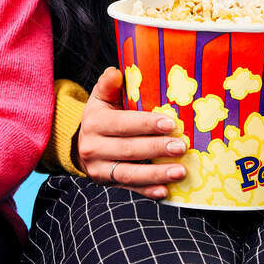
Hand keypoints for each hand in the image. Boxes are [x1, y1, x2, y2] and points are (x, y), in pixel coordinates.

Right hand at [74, 67, 187, 199]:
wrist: (82, 143)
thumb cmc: (102, 116)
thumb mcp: (101, 98)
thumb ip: (108, 85)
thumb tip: (116, 72)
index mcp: (94, 123)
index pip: (122, 124)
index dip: (146, 124)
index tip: (170, 124)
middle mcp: (92, 147)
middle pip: (129, 149)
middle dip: (157, 149)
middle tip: (182, 147)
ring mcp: (99, 169)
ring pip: (129, 174)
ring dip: (156, 174)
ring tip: (180, 171)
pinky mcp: (107, 183)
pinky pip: (129, 189)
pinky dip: (147, 191)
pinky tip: (166, 191)